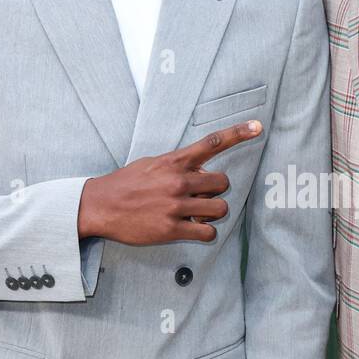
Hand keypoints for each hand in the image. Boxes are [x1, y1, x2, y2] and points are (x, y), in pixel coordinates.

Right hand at [78, 120, 262, 244]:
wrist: (100, 206)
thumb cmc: (126, 184)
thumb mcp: (152, 164)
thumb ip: (178, 166)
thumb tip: (202, 173)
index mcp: (174, 162)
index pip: (212, 143)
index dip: (238, 133)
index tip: (258, 127)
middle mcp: (179, 181)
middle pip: (223, 183)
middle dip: (215, 191)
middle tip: (199, 196)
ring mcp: (176, 206)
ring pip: (220, 208)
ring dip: (212, 212)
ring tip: (195, 214)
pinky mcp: (172, 228)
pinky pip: (207, 232)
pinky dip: (205, 232)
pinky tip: (193, 229)